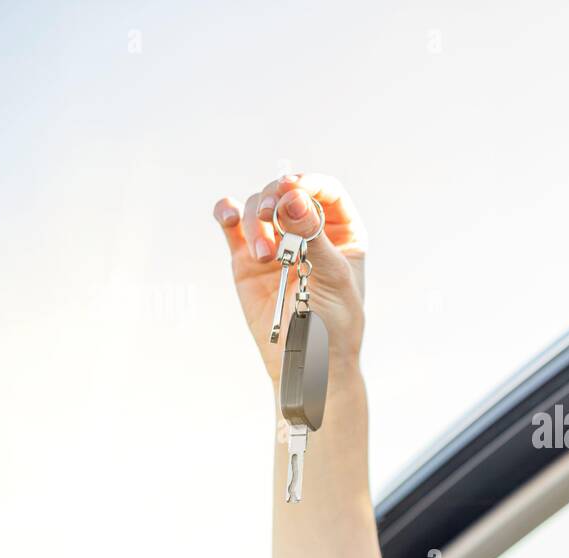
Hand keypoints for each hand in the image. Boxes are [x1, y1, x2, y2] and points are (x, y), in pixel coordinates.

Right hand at [213, 173, 366, 383]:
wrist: (306, 362)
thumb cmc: (333, 325)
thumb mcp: (332, 279)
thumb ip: (313, 238)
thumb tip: (293, 197)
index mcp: (342, 233)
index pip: (326, 192)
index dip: (308, 184)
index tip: (291, 189)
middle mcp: (308, 231)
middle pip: (285, 192)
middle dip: (274, 198)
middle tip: (268, 215)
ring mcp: (276, 242)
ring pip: (257, 206)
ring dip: (254, 222)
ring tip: (265, 257)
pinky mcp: (247, 257)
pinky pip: (232, 224)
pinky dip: (226, 213)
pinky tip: (227, 216)